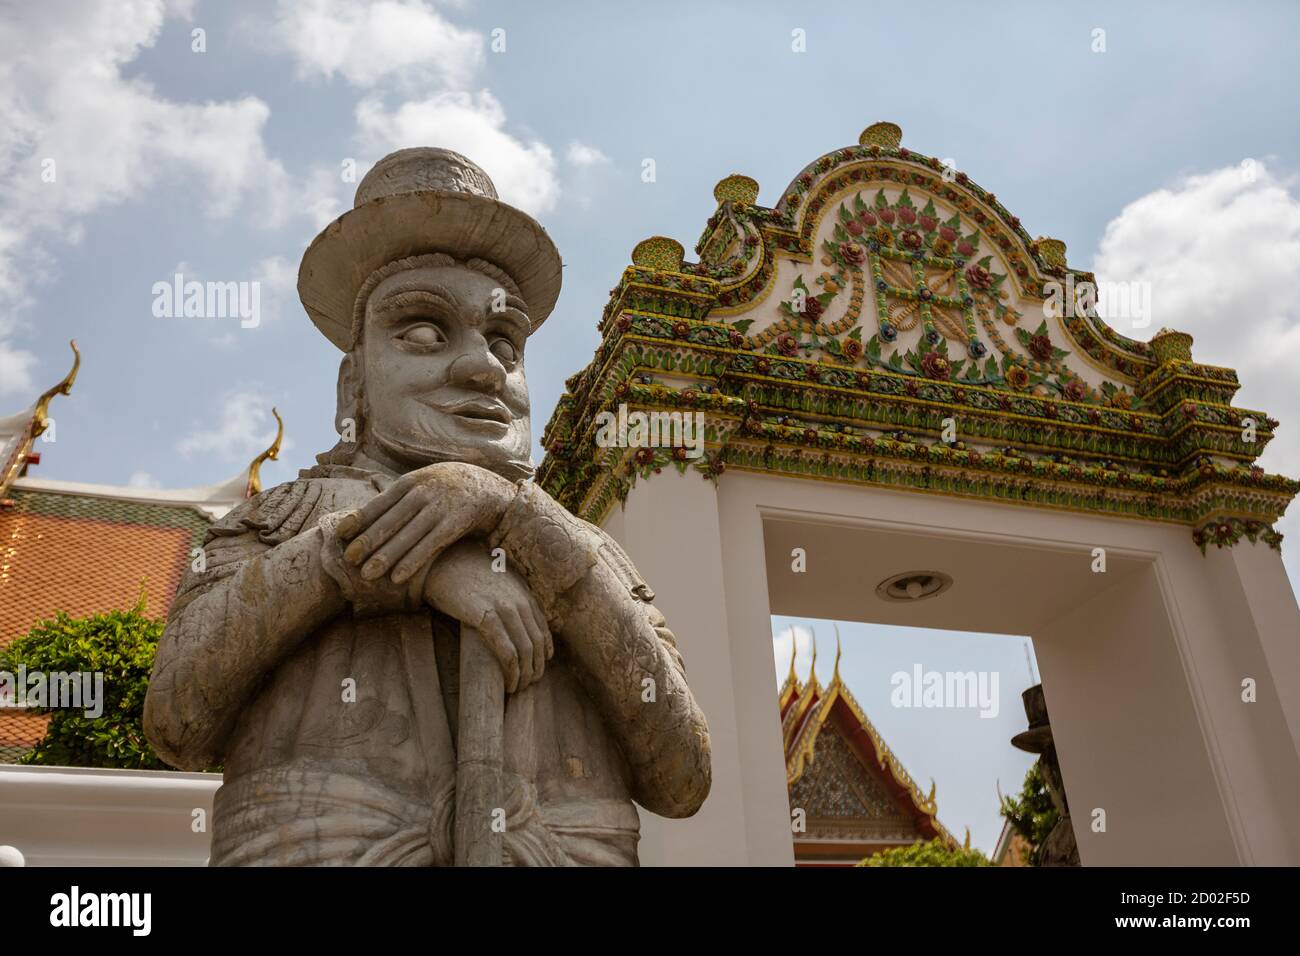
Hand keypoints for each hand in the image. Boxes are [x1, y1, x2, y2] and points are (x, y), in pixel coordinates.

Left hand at [336, 461, 516, 585]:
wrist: (493, 488)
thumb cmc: (451, 489)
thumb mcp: (425, 481)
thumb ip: (400, 493)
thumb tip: (366, 502)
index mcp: (412, 481)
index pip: (379, 503)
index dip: (359, 520)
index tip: (340, 536)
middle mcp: (424, 492)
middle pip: (390, 520)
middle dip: (367, 542)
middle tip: (348, 560)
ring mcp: (441, 506)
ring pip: (407, 535)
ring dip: (386, 557)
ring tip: (367, 575)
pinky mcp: (457, 522)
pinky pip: (431, 545)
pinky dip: (413, 561)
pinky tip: (398, 577)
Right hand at [424, 539, 551, 692]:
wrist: (444, 562)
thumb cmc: (467, 575)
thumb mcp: (497, 583)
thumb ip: (510, 598)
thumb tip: (513, 623)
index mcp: (524, 594)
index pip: (544, 632)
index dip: (543, 656)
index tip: (536, 671)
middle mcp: (520, 601)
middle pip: (536, 645)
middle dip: (534, 670)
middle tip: (526, 686)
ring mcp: (504, 609)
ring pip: (525, 651)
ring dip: (524, 675)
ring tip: (516, 688)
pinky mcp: (486, 617)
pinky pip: (507, 651)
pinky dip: (511, 671)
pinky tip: (508, 684)